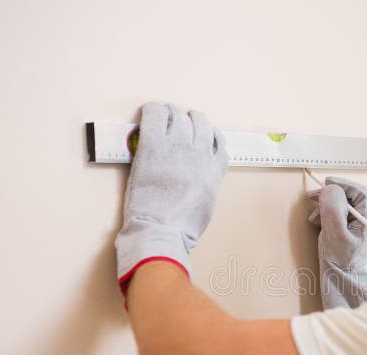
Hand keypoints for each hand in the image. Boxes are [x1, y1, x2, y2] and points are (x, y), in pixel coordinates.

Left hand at [115, 102, 227, 294]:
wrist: (161, 230)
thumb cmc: (181, 226)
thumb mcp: (206, 204)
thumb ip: (207, 183)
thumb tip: (198, 176)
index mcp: (214, 169)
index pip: (218, 140)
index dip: (207, 135)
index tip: (198, 136)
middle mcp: (200, 153)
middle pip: (200, 121)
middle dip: (188, 120)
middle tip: (176, 123)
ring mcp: (178, 147)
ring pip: (178, 114)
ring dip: (170, 113)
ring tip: (161, 117)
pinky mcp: (154, 145)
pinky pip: (155, 113)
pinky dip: (152, 110)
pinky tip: (148, 115)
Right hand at [307, 176, 366, 308]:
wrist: (340, 279)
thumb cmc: (340, 260)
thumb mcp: (336, 234)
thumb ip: (333, 210)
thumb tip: (330, 189)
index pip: (361, 193)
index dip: (344, 184)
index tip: (327, 183)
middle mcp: (366, 220)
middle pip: (351, 197)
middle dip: (331, 194)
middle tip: (313, 195)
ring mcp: (357, 225)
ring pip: (342, 205)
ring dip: (326, 205)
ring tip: (314, 215)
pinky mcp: (348, 229)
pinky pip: (338, 214)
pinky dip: (326, 214)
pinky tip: (317, 221)